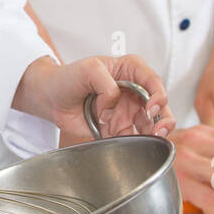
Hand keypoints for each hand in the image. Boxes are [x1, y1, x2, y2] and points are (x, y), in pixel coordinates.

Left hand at [13, 54, 174, 144]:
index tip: (152, 106)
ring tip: (149, 139)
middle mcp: (132, 91)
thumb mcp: (88, 69)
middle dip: (163, 118)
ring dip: (153, 133)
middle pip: (159, 105)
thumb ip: (107, 85)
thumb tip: (113, 106)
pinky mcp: (117, 128)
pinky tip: (128, 144)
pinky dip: (134, 143)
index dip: (158, 93)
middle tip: (159, 130)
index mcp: (129, 70)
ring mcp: (126, 111)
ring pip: (150, 124)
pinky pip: (132, 137)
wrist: (49, 98)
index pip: (152, 80)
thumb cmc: (68, 77)